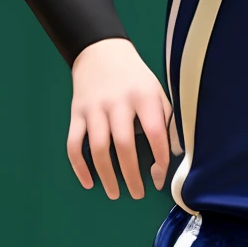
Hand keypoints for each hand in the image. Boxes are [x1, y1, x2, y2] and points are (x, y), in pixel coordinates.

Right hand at [68, 37, 172, 199]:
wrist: (101, 53)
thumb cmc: (137, 79)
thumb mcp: (158, 93)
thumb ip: (168, 120)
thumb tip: (174, 153)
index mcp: (143, 97)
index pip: (155, 132)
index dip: (159, 158)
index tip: (160, 177)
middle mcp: (117, 103)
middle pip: (123, 144)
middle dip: (131, 173)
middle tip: (137, 193)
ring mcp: (93, 109)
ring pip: (97, 147)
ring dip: (106, 174)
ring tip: (115, 193)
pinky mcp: (76, 113)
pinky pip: (73, 143)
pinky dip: (79, 165)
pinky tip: (89, 182)